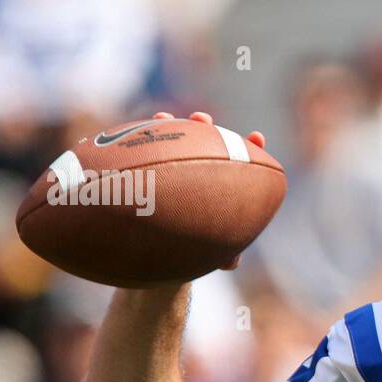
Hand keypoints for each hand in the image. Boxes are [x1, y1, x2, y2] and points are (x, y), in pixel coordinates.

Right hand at [153, 111, 265, 269]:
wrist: (162, 252)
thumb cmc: (193, 249)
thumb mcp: (209, 253)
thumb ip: (224, 255)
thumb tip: (232, 264)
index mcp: (223, 186)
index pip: (243, 162)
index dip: (252, 149)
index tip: (257, 137)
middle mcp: (200, 172)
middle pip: (207, 143)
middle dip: (207, 128)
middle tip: (202, 118)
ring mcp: (174, 168)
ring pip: (174, 142)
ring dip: (170, 126)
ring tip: (162, 117)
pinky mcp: (148, 171)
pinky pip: (144, 153)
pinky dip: (138, 143)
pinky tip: (124, 139)